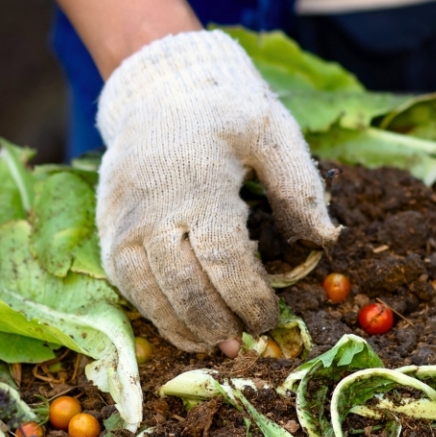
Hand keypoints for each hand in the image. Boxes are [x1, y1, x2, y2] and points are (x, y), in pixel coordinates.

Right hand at [95, 30, 340, 351]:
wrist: (159, 92)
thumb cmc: (224, 115)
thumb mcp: (271, 131)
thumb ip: (300, 185)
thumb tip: (326, 240)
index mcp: (199, 184)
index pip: (223, 258)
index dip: (248, 297)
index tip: (270, 319)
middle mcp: (154, 209)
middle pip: (185, 285)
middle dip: (218, 323)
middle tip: (245, 341)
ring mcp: (126, 223)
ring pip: (150, 293)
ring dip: (186, 328)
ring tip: (219, 344)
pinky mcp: (109, 232)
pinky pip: (128, 287)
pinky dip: (156, 317)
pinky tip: (185, 333)